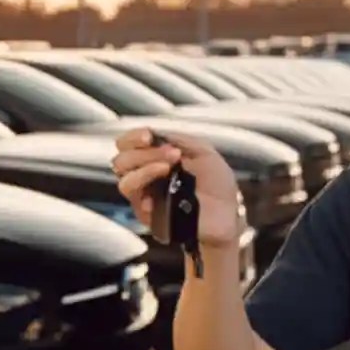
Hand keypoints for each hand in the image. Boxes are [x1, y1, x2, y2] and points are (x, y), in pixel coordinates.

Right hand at [112, 128, 242, 248]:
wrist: (227, 213)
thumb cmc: (217, 184)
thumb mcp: (203, 152)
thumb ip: (180, 140)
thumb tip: (155, 135)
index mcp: (155, 157)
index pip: (128, 144)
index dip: (133, 137)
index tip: (148, 136)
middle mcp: (145, 175)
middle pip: (122, 160)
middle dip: (146, 152)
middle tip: (173, 154)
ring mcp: (144, 195)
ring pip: (125, 179)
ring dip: (145, 167)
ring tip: (168, 166)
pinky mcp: (147, 214)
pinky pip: (135, 198)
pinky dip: (147, 185)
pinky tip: (166, 185)